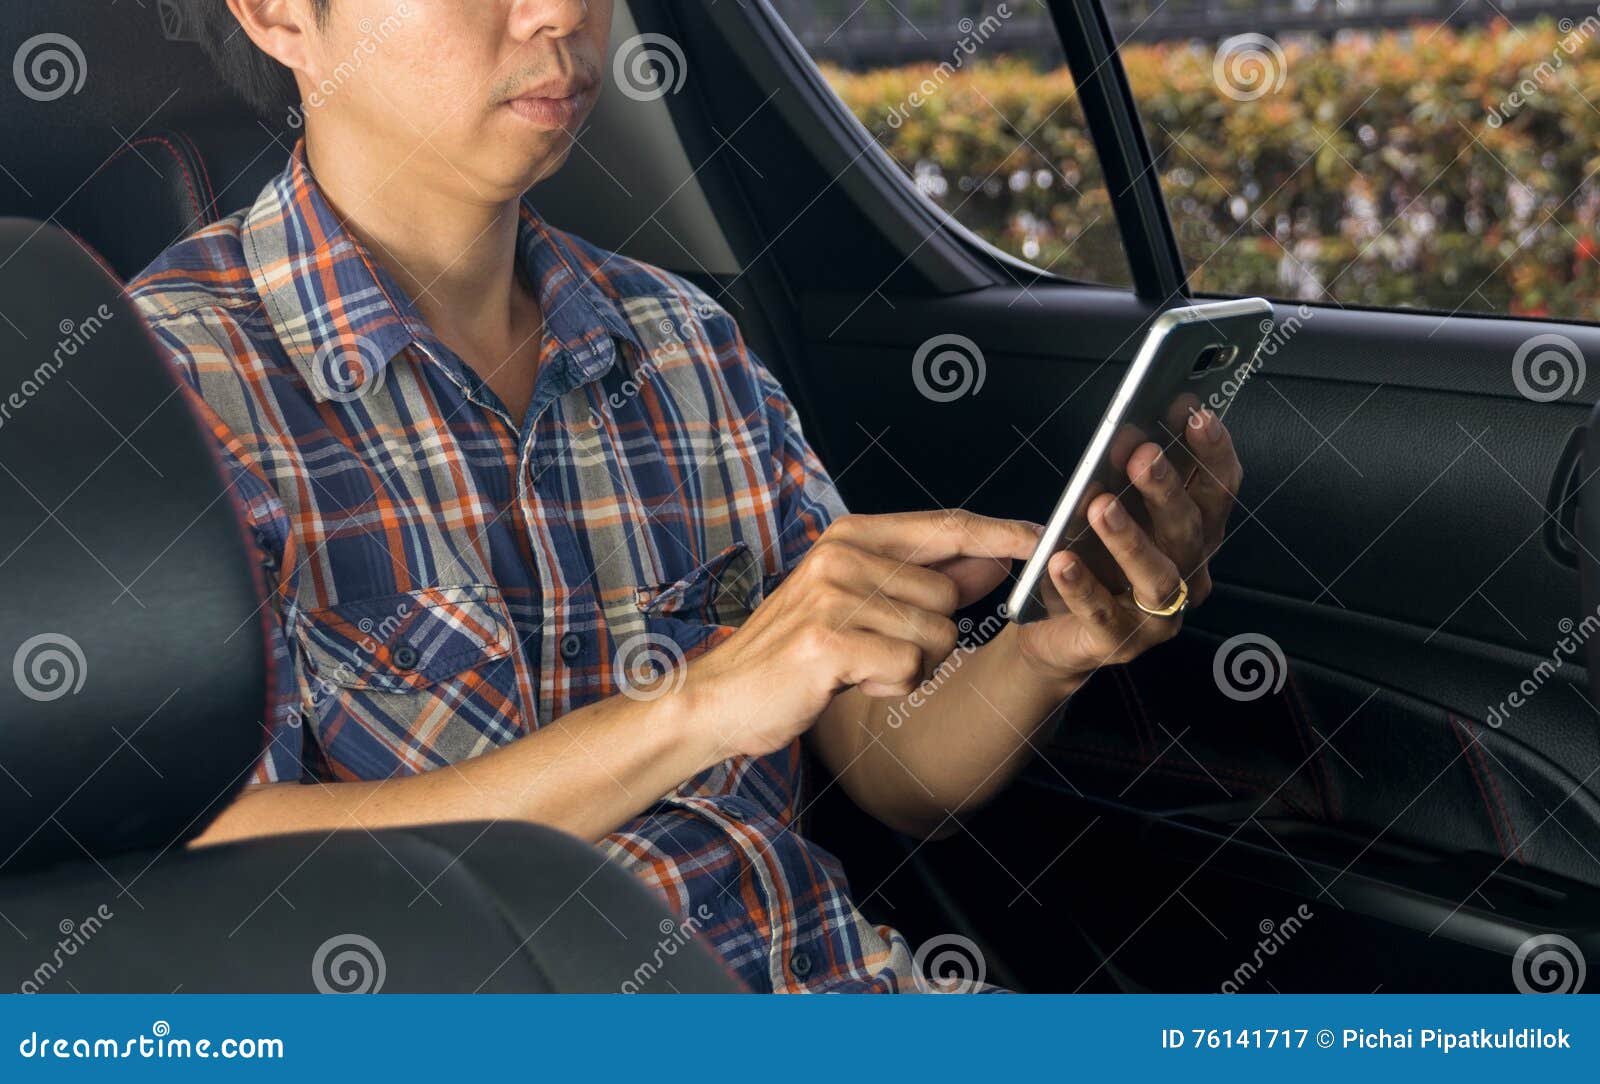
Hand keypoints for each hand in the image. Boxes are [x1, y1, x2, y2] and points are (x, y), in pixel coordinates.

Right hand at [682, 509, 1041, 761]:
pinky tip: (847, 682)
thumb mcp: (857, 598)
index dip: (999, 532)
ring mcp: (834, 595)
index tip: (1041, 537)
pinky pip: (909, 667)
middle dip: (929, 636)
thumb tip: (993, 555)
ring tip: (855, 664)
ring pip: (936, 637)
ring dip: (907, 666)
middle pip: (950, 598)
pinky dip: (888, 686)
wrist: (720, 696)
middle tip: (873, 648)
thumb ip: (924, 575)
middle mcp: (842, 555)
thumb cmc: (793, 651)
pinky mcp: (829, 640)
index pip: (944, 525)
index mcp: (850, 535)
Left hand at [1016, 407, 1242, 683]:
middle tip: (1141, 454)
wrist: (1050, 627)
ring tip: (1098, 505)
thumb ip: (1125, 478)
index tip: (1194, 413)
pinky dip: (1082, 587)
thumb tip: (1135, 431)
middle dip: (1167, 489)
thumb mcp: (1108, 510)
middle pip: (1190, 530)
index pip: (1218, 491)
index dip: (1212, 453)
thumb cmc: (1087, 558)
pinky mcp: (1119, 643)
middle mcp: (1187, 575)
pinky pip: (1102, 614)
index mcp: (1193, 536)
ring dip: (1130, 538)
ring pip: (1158, 576)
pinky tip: (1061, 561)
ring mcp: (1157, 616)